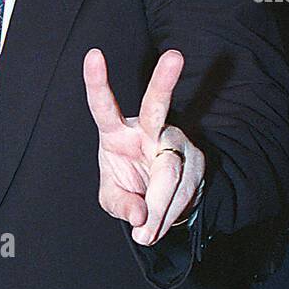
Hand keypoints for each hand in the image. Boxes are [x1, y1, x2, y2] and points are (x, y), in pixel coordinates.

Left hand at [83, 47, 204, 245]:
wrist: (160, 201)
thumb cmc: (128, 187)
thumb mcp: (112, 198)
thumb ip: (120, 205)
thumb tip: (140, 218)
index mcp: (116, 132)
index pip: (104, 106)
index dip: (97, 82)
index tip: (93, 54)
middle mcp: (148, 129)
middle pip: (157, 106)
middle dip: (164, 81)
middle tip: (174, 56)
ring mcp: (175, 141)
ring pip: (170, 171)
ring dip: (158, 207)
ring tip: (147, 233)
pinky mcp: (196, 160)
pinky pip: (185, 191)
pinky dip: (171, 214)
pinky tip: (161, 224)